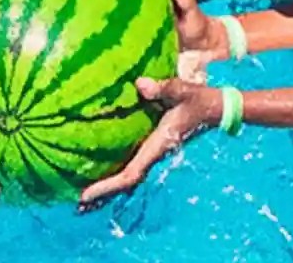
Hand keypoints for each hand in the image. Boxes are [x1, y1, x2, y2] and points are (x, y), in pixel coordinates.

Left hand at [79, 78, 220, 205]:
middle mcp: (153, 155)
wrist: (215, 108)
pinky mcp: (153, 147)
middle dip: (103, 195)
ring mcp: (153, 153)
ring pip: (128, 177)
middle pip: (125, 183)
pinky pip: (131, 165)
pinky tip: (102, 174)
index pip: (130, 173)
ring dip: (108, 188)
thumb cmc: (197, 99)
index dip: (107, 185)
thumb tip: (140, 84)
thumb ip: (163, 88)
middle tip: (77, 206)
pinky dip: (116, 175)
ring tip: (84, 200)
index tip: (85, 194)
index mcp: (157, 147)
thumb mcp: (182, 91)